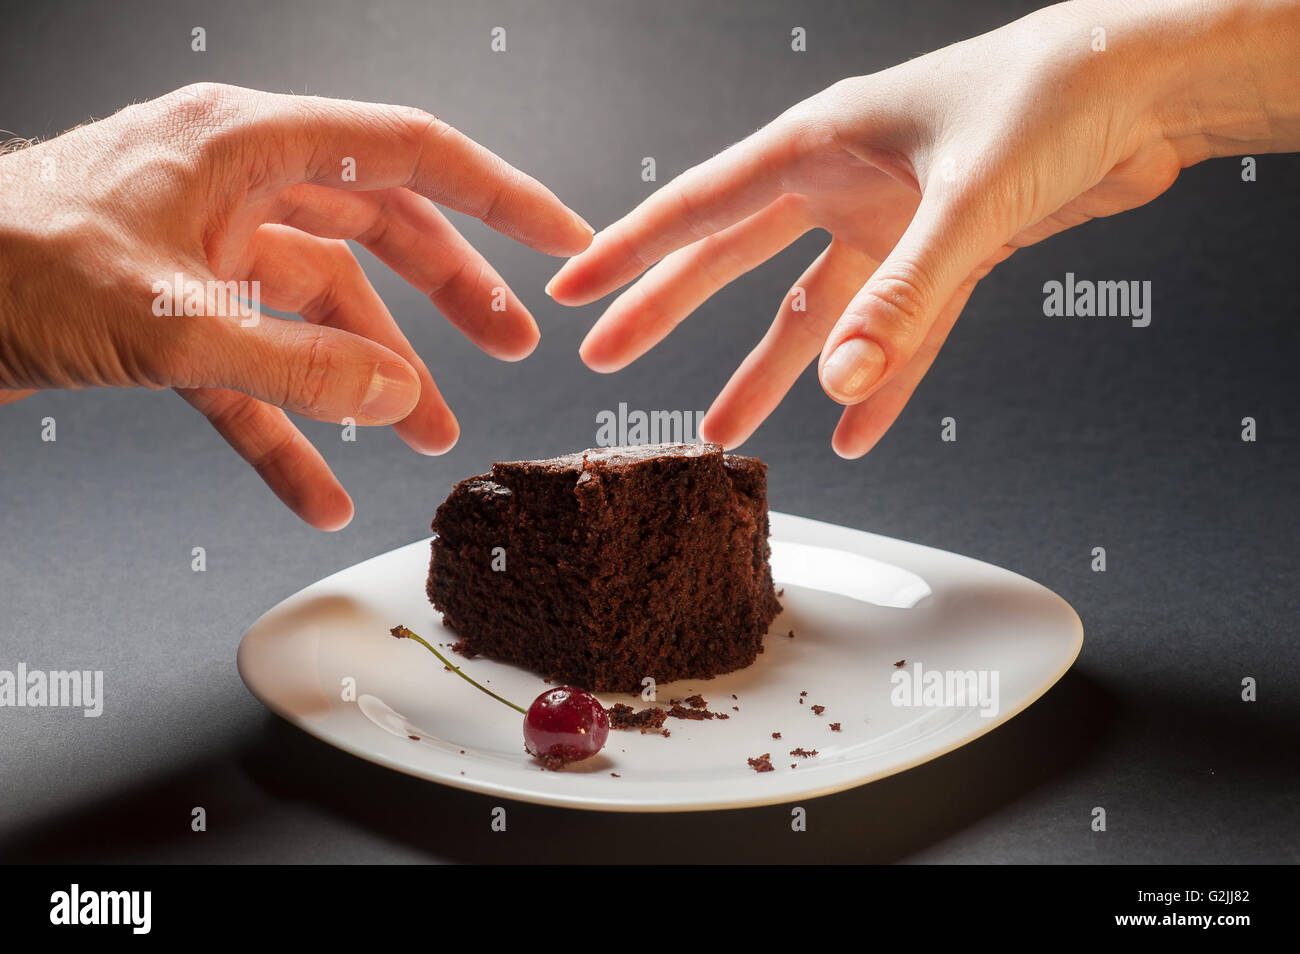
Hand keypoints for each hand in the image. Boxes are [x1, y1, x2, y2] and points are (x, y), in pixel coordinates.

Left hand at [0, 83, 591, 528]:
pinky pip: (257, 375)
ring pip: (325, 309)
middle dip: (453, 292)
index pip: (411, 156)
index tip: (563, 236)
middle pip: (380, 231)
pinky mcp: (175, 311)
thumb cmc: (7, 263)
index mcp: (249, 147)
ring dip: (378, 377)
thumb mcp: (174, 322)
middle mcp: (237, 188)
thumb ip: (301, 366)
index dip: (501, 196)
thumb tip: (400, 397)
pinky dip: (292, 433)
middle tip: (513, 340)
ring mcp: (207, 250)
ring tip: (427, 434)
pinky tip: (319, 492)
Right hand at [548, 0, 1298, 456]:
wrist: (1145, 87)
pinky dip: (875, 382)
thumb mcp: (967, 198)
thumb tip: (840, 384)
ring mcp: (890, 222)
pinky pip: (893, 333)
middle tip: (611, 355)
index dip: (630, 251)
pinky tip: (853, 429)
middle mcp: (843, 182)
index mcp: (821, 143)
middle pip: (732, 259)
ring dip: (768, 371)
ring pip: (810, 310)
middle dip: (669, 311)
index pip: (700, 205)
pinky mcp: (942, 256)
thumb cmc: (1054, 94)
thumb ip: (903, 297)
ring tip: (724, 427)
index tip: (574, 285)